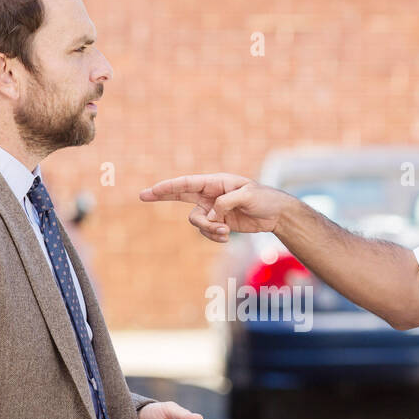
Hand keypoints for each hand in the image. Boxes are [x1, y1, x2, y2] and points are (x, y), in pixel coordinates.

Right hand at [139, 173, 290, 242]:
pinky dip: (214, 236)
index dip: (168, 187)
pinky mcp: (218, 222)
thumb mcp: (248, 196)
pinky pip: (206, 232)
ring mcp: (213, 209)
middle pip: (180, 195)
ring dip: (208, 229)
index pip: (187, 183)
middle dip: (162, 195)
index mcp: (216, 182)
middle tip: (142, 195)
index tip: (152, 190)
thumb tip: (210, 215)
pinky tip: (227, 235)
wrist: (276, 214)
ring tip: (226, 231)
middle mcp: (210, 194)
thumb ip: (227, 202)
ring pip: (197, 222)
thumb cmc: (264, 198)